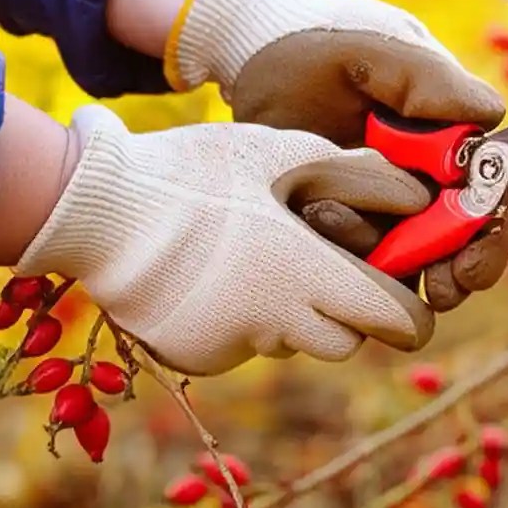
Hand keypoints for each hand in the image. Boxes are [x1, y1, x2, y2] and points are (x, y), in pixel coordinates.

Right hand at [15, 106, 436, 375]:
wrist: (94, 208)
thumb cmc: (198, 171)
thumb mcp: (283, 151)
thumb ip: (355, 173)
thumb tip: (413, 195)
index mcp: (307, 273)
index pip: (394, 321)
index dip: (408, 314)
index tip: (405, 299)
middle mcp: (277, 321)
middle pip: (347, 341)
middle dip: (351, 315)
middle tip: (328, 271)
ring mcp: (235, 344)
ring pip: (293, 342)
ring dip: (294, 314)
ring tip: (261, 261)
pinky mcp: (199, 355)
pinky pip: (244, 344)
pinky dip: (244, 319)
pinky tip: (218, 277)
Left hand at [163, 0, 507, 305]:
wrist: (254, 53)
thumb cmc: (325, 44)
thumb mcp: (378, 53)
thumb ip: (432, 81)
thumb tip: (491, 116)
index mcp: (455, 144)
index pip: (493, 197)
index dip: (490, 235)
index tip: (472, 262)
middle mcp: (429, 182)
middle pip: (461, 245)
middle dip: (456, 273)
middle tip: (440, 288)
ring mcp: (384, 209)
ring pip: (408, 262)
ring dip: (389, 264)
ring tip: (334, 216)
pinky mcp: (341, 226)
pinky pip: (354, 260)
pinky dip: (343, 253)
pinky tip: (314, 216)